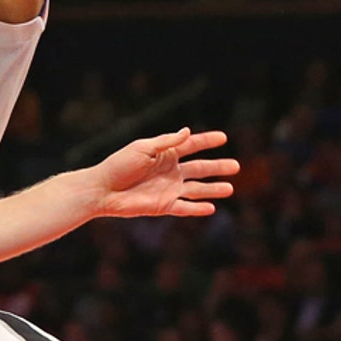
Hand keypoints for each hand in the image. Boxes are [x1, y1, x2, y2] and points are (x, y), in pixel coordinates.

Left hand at [94, 128, 236, 218]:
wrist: (103, 190)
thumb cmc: (119, 165)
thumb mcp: (142, 148)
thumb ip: (166, 142)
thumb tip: (188, 131)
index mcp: (164, 154)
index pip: (191, 145)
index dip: (207, 141)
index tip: (224, 137)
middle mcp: (170, 171)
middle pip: (200, 168)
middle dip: (217, 167)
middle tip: (236, 166)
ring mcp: (169, 189)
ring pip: (197, 189)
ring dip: (213, 189)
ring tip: (230, 188)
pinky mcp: (164, 206)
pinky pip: (186, 207)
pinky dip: (198, 208)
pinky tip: (212, 207)